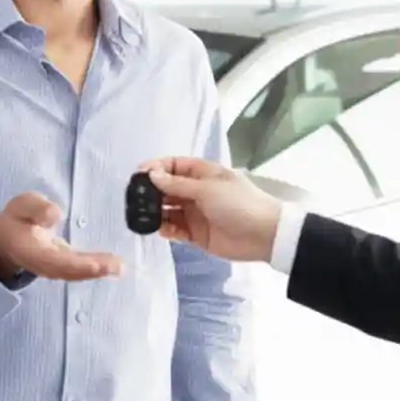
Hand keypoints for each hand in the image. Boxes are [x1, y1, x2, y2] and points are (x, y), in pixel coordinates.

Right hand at [0, 192, 123, 281]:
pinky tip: (115, 266)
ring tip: (119, 267)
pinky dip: (97, 268)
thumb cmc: (17, 219)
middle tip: (117, 267)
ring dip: (99, 271)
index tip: (95, 265)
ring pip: (77, 273)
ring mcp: (55, 267)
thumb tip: (56, 214)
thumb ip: (36, 208)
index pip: (55, 261)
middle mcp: (44, 265)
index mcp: (32, 251)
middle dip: (93, 270)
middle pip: (70, 271)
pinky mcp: (64, 265)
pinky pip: (81, 269)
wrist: (7, 238)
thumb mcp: (22, 205)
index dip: (76, 265)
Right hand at [138, 157, 282, 262]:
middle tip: (135, 198)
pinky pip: (175, 229)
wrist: (264, 235)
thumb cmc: (238, 204)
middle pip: (168, 188)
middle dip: (152, 192)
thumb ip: (178, 184)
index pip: (174, 165)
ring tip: (144, 215)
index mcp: (203, 174)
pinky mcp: (196, 234)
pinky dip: (166, 229)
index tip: (138, 175)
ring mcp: (196, 213)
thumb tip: (152, 174)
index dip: (156, 168)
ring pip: (168, 209)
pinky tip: (161, 229)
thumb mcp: (207, 189)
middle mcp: (197, 191)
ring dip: (156, 211)